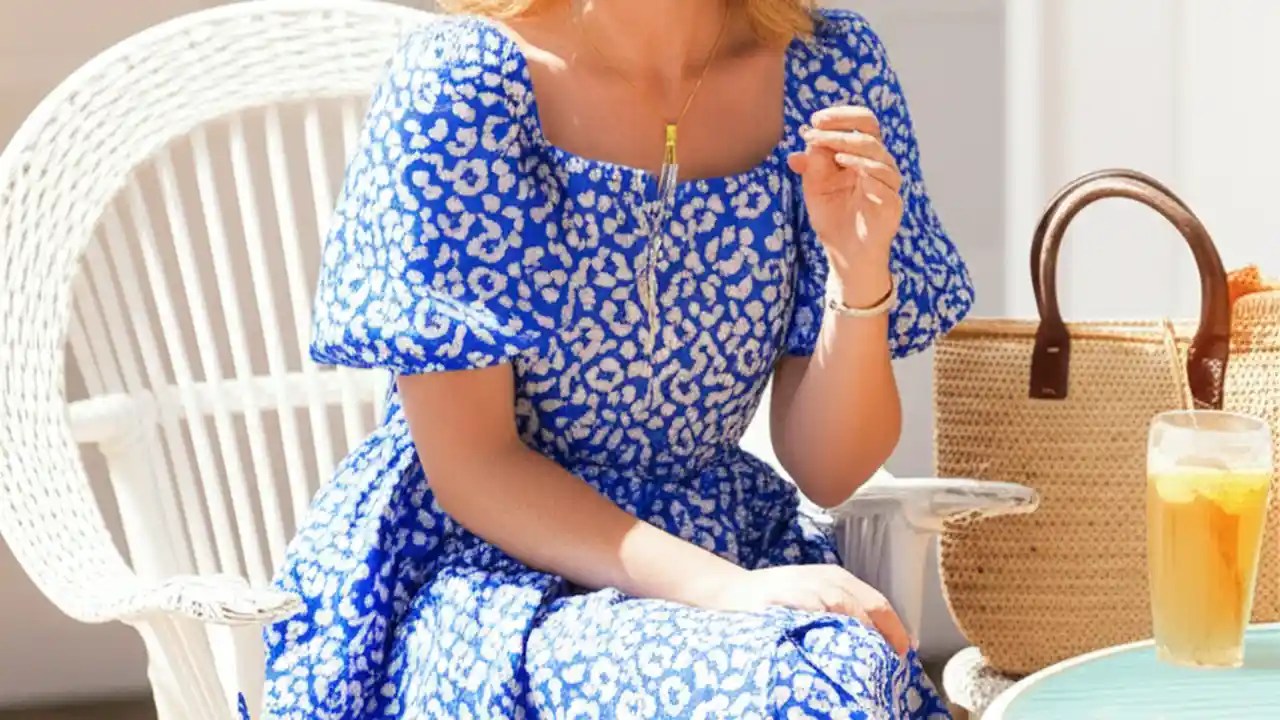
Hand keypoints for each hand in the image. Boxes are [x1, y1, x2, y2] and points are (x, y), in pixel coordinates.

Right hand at [692, 564, 911, 656]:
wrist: (731, 592)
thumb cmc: (775, 598)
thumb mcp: (811, 595)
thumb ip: (838, 611)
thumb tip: (872, 638)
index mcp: (836, 577)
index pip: (876, 602)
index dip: (894, 627)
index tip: (903, 651)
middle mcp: (826, 579)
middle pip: (869, 604)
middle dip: (886, 632)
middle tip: (893, 658)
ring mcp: (807, 587)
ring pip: (847, 607)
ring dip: (863, 632)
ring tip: (871, 656)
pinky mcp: (789, 598)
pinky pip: (818, 612)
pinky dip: (832, 626)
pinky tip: (837, 645)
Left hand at [787, 106, 902, 306]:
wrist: (845, 254)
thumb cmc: (833, 217)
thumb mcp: (815, 187)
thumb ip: (812, 163)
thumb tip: (803, 140)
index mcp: (860, 156)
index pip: (860, 123)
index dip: (840, 116)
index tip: (815, 119)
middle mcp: (877, 164)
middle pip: (871, 130)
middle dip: (844, 123)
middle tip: (818, 126)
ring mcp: (887, 183)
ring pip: (877, 153)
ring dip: (850, 144)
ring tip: (830, 146)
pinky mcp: (891, 203)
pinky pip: (884, 180)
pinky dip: (865, 167)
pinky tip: (845, 164)